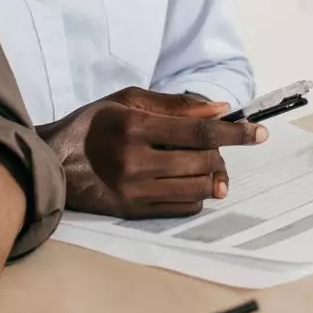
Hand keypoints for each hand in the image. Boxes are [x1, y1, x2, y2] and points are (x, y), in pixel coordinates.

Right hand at [40, 87, 266, 217]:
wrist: (53, 163)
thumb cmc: (91, 125)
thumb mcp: (126, 101)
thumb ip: (174, 105)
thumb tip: (218, 109)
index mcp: (135, 127)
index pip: (199, 132)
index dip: (235, 132)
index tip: (259, 133)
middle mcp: (136, 161)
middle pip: (204, 162)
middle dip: (219, 154)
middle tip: (214, 148)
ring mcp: (134, 191)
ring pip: (198, 189)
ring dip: (212, 177)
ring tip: (207, 168)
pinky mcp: (133, 212)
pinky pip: (183, 208)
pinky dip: (195, 195)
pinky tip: (186, 183)